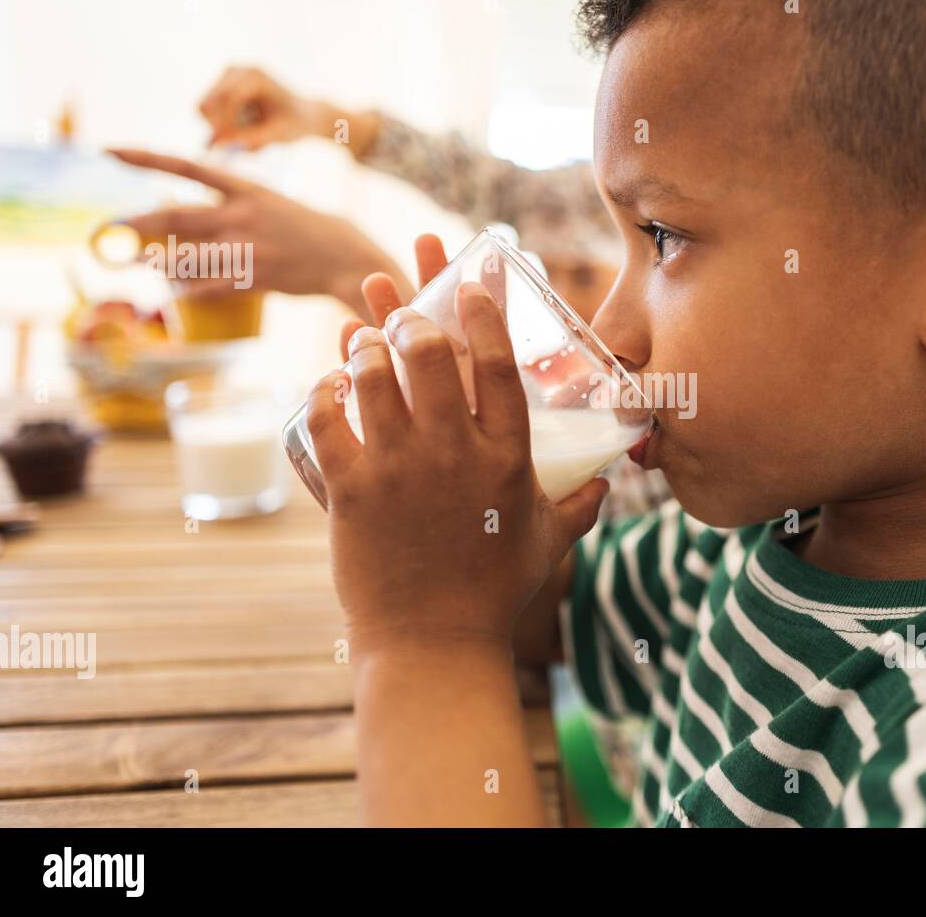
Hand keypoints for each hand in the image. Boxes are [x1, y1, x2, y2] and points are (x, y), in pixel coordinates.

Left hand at [106, 148, 405, 318]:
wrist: (345, 257)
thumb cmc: (304, 230)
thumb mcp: (270, 203)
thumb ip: (231, 206)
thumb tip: (185, 219)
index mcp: (247, 188)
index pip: (187, 167)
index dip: (145, 158)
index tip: (109, 150)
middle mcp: (243, 214)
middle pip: (176, 216)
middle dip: (138, 223)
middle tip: (112, 229)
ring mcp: (249, 247)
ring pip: (186, 256)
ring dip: (156, 262)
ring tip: (139, 263)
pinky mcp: (256, 277)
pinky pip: (208, 287)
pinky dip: (187, 290)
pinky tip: (175, 292)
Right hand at [197, 65, 379, 153]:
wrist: (303, 113)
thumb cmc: (294, 123)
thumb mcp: (277, 135)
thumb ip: (248, 139)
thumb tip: (215, 144)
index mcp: (255, 76)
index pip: (227, 99)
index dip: (222, 126)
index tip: (224, 150)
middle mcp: (237, 70)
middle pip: (209, 103)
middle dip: (218, 129)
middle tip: (235, 148)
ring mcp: (226, 76)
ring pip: (205, 108)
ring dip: (221, 128)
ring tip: (248, 137)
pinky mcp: (221, 86)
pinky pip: (209, 112)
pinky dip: (222, 126)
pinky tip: (244, 128)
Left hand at [308, 234, 608, 653]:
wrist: (433, 643)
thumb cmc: (495, 592)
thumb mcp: (548, 543)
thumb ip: (579, 506)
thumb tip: (603, 485)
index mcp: (506, 457)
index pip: (499, 363)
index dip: (484, 311)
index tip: (471, 282)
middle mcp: (453, 452)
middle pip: (432, 353)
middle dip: (415, 318)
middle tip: (406, 318)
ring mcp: (398, 468)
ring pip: (373, 375)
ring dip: (366, 346)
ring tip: (363, 340)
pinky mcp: (350, 489)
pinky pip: (326, 418)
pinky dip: (322, 393)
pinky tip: (327, 387)